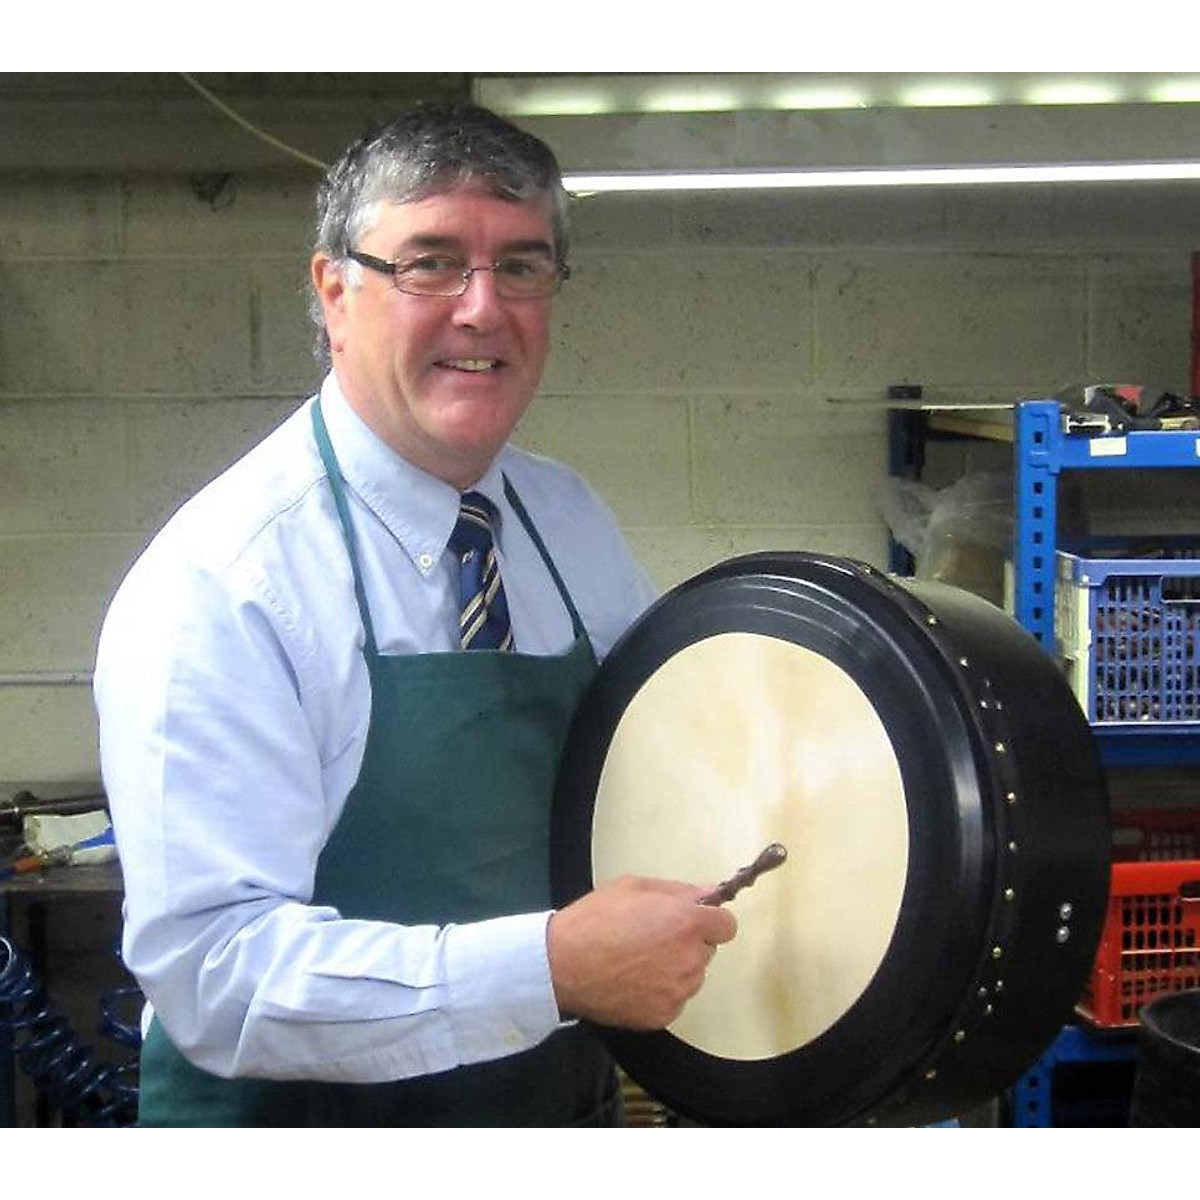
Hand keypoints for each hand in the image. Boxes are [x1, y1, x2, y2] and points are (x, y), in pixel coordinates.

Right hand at [546, 874, 737, 1029]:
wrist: (562, 965)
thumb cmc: (594, 919)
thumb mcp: (632, 887)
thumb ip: (676, 890)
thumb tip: (706, 894)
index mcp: (687, 922)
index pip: (726, 925)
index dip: (710, 921)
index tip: (692, 920)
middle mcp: (690, 958)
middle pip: (707, 950)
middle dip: (688, 942)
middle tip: (653, 937)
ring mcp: (679, 991)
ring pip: (691, 976)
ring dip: (675, 968)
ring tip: (638, 961)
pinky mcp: (664, 1015)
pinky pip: (673, 999)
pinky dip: (660, 992)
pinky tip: (632, 981)